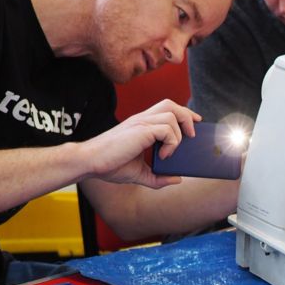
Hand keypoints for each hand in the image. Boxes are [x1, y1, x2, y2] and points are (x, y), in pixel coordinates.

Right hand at [81, 99, 199, 187]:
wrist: (90, 162)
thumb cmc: (109, 165)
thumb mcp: (138, 173)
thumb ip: (157, 177)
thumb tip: (176, 180)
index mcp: (141, 124)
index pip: (166, 108)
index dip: (183, 113)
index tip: (194, 123)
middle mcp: (142, 119)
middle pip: (171, 104)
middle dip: (187, 116)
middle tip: (191, 135)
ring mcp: (141, 123)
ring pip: (172, 115)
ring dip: (178, 135)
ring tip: (170, 152)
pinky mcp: (141, 130)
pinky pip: (167, 129)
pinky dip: (171, 142)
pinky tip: (163, 155)